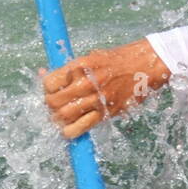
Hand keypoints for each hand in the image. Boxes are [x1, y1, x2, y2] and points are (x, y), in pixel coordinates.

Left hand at [42, 39, 171, 138]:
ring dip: (57, 119)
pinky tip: (69, 128)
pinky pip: (80, 128)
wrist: (146, 66)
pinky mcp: (106, 112)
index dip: (46, 88)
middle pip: (53, 101)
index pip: (49, 82)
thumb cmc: (117, 60)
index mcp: (81, 65)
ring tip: (60, 116)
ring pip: (64, 116)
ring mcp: (97, 99)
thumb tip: (41, 74)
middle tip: (54, 105)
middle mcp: (87, 82)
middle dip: (49, 106)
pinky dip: (69, 131)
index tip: (51, 90)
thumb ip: (69, 69)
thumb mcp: (91, 58)